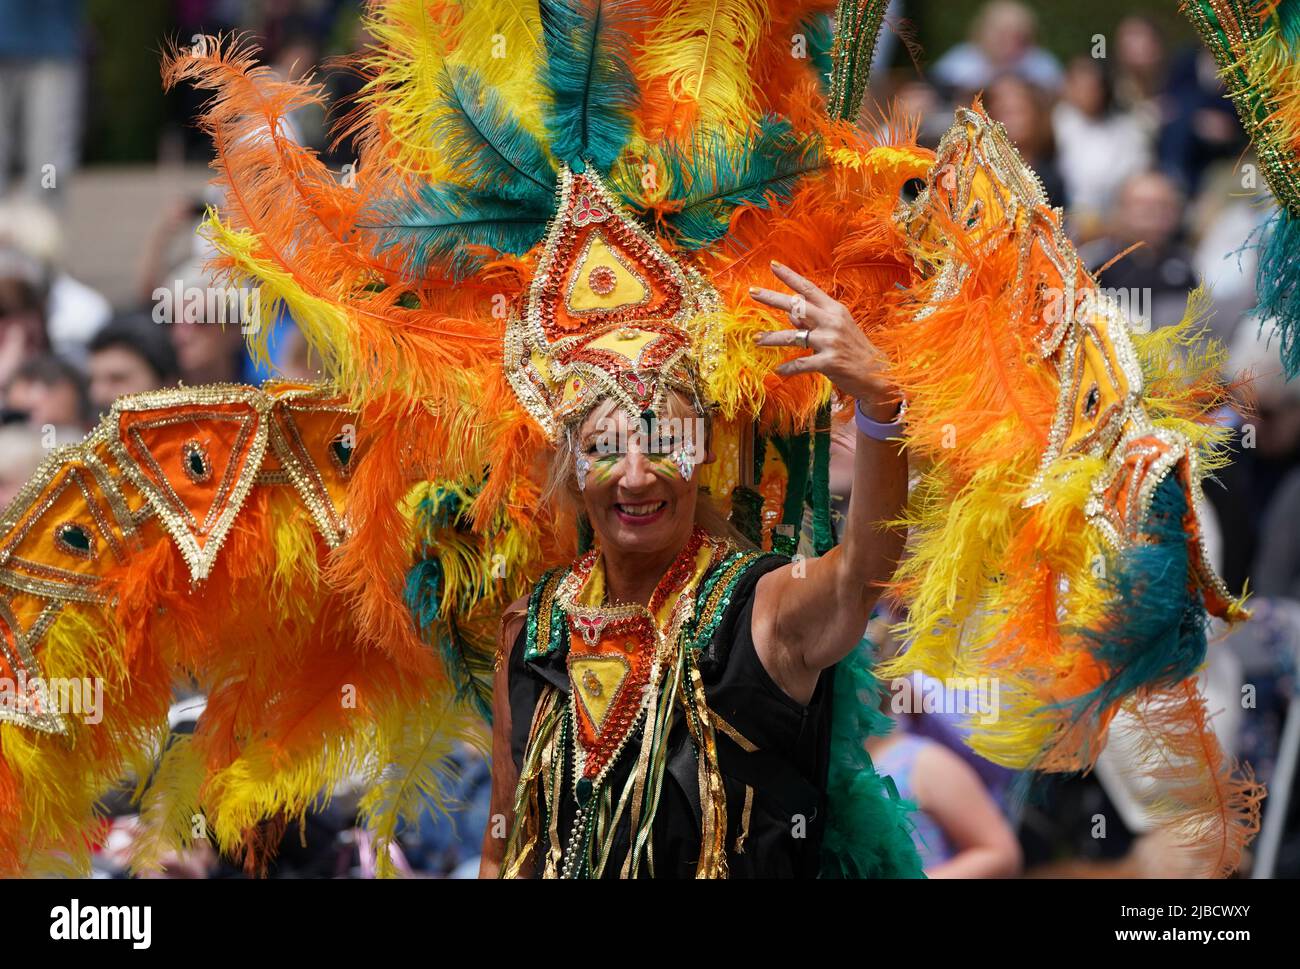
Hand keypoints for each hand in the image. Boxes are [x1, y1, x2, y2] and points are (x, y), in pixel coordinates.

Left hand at [750, 261, 897, 420]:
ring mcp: (831, 341)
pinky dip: (788, 368)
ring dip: (771, 339)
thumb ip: (813, 320)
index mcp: (835, 310)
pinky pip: (801, 363)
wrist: (880, 373)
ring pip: (793, 336)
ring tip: (756, 340)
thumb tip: (789, 311)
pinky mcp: (829, 362)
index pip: (809, 288)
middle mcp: (832, 321)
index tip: (772, 264)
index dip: (790, 276)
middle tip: (752, 292)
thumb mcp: (837, 329)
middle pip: (796, 306)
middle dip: (772, 298)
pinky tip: (778, 371)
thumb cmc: (855, 350)